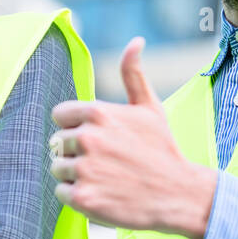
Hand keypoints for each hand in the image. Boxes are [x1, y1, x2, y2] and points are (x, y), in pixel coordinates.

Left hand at [49, 37, 216, 238]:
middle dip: (76, 152)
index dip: (76, 127)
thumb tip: (135, 41)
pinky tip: (103, 193)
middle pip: (58, 143)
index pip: (60, 115)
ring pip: (58, 168)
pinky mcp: (83, 197)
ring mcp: (84, 168)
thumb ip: (133, 74)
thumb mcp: (149, 108)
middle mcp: (87, 138)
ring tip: (106, 178)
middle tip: (107, 161)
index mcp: (97, 113)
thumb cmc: (163, 149)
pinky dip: (78, 196)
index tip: (97, 138)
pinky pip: (62, 192)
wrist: (180, 195)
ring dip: (76, 175)